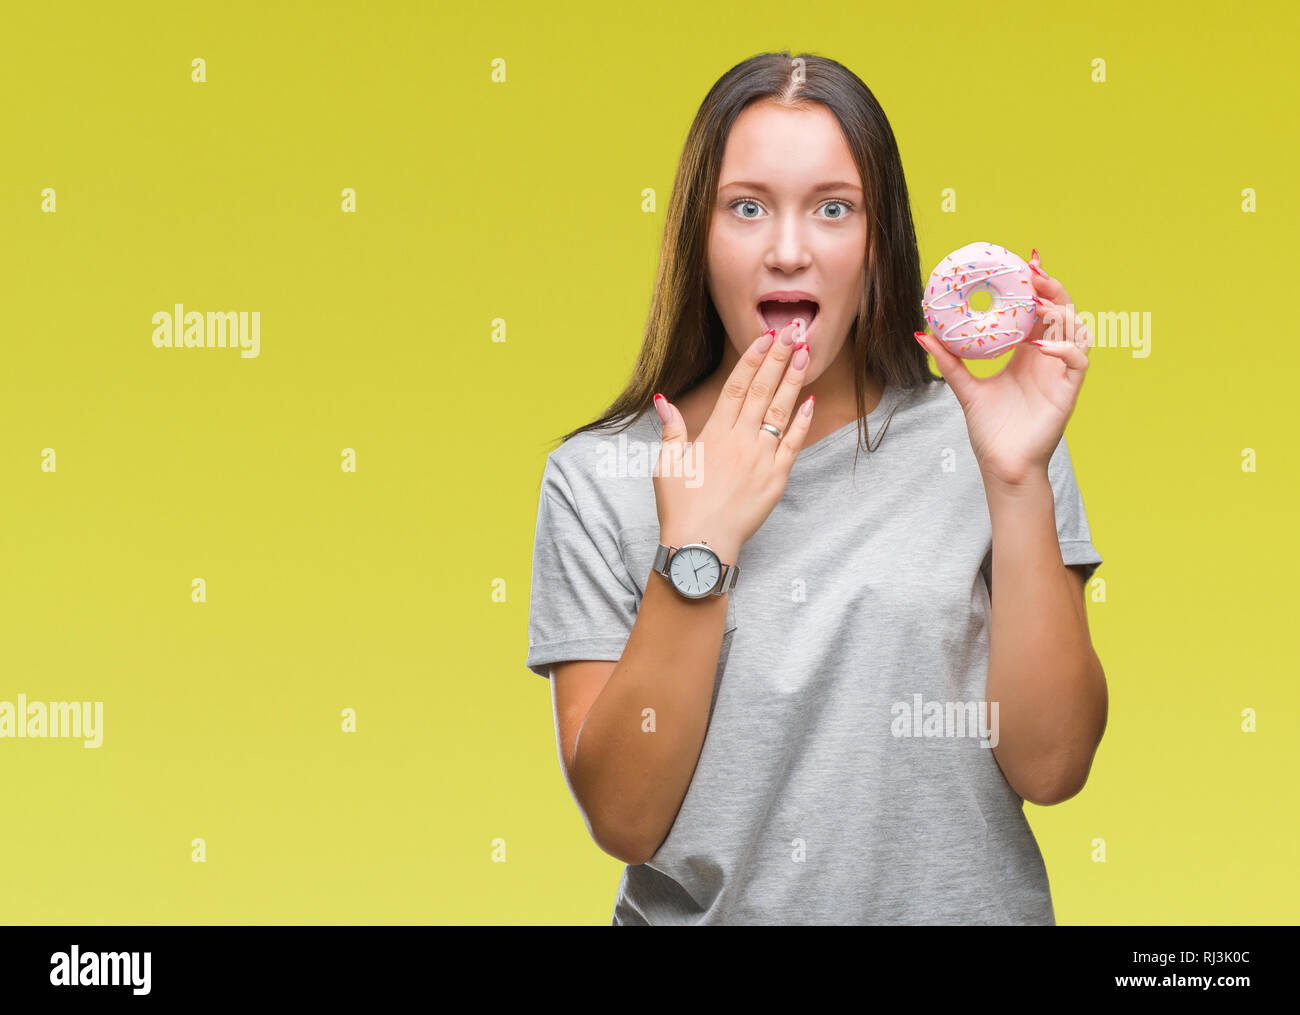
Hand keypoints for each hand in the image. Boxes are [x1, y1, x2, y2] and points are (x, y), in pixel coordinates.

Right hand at [652, 320, 815, 561]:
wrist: (702, 545)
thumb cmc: (680, 506)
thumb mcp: (667, 464)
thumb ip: (671, 429)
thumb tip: (664, 400)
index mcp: (714, 433)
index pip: (737, 385)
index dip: (753, 358)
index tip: (766, 336)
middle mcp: (741, 439)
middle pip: (763, 389)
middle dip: (780, 357)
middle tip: (794, 330)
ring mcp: (762, 458)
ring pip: (782, 410)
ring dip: (794, 380)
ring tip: (806, 353)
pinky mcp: (777, 478)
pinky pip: (793, 443)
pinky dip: (802, 421)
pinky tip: (810, 401)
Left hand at [914, 248, 1092, 487]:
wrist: (1002, 466)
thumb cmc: (990, 430)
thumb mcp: (966, 388)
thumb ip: (949, 361)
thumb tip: (922, 333)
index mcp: (1028, 353)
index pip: (1038, 309)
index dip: (1037, 284)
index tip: (1025, 261)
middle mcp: (1047, 358)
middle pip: (1061, 311)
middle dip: (1051, 288)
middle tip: (1032, 271)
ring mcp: (1060, 373)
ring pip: (1075, 329)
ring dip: (1059, 312)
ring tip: (1037, 302)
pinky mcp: (1068, 391)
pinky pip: (1078, 361)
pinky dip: (1064, 349)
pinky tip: (1040, 346)